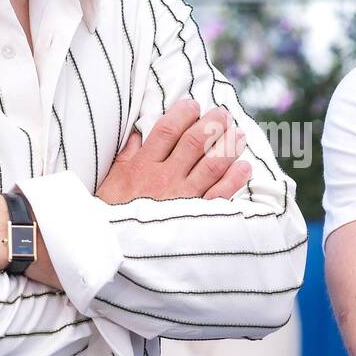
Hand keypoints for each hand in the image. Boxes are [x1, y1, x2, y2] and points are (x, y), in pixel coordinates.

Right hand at [97, 99, 250, 204]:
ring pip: (212, 164)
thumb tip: (137, 133)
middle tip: (223, 114)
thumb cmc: (113, 216)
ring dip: (229, 146)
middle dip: (212, 123)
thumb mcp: (111, 182)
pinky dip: (235, 179)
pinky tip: (244, 167)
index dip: (183, 113)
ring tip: (238, 133)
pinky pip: (220, 195)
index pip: (167, 130)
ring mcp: (182, 197)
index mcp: (143, 166)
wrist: (115, 249)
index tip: (193, 105)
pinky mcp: (196, 218)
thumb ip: (126, 156)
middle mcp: (165, 178)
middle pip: (194, 142)